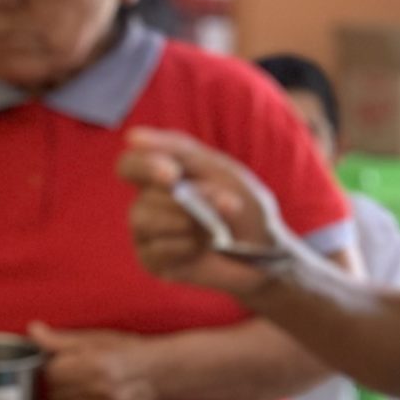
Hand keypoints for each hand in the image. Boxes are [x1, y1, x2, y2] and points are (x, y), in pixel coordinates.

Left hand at [28, 322, 159, 399]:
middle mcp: (103, 390)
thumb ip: (61, 340)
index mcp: (95, 364)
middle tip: (79, 380)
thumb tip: (33, 330)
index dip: (57, 368)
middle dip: (63, 388)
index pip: (53, 374)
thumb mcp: (96, 339)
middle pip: (57, 397)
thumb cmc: (127, 351)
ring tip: (87, 395)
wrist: (161, 372)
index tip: (67, 366)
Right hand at [118, 128, 291, 299]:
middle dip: (189, 199)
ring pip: (144, 220)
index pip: (130, 165)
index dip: (144, 166)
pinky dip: (186, 245)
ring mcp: (147, 234)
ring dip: (187, 220)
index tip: (173, 174)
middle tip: (225, 203)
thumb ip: (181, 151)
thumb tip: (132, 137)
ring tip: (217, 228)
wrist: (268, 255)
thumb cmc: (245, 208)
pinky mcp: (153, 262)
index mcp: (161, 175)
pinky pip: (156, 250)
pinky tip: (205, 246)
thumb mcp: (222, 172)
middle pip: (144, 196)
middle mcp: (148, 203)